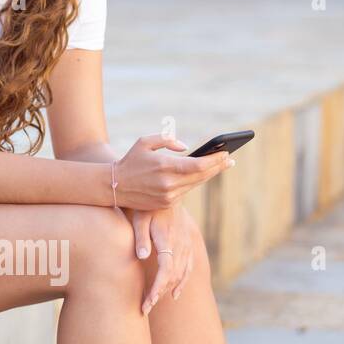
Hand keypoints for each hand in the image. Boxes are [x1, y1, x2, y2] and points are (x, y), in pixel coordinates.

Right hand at [112, 134, 231, 210]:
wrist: (114, 186)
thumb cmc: (130, 161)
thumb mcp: (144, 142)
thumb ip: (167, 140)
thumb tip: (187, 148)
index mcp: (164, 166)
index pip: (199, 165)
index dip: (215, 160)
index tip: (226, 154)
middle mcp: (169, 183)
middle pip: (202, 176)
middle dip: (218, 167)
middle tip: (229, 160)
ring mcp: (168, 195)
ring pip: (195, 184)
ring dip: (208, 175)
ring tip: (219, 166)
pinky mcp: (166, 204)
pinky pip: (185, 192)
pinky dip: (193, 183)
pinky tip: (201, 176)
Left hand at [124, 203, 196, 314]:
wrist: (167, 193)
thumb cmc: (147, 205)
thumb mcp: (139, 217)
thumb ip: (140, 236)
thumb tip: (142, 256)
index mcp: (167, 239)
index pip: (165, 270)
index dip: (157, 287)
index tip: (148, 301)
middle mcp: (180, 245)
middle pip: (172, 276)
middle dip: (159, 294)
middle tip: (144, 308)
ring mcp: (186, 246)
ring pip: (180, 274)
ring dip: (168, 290)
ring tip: (153, 303)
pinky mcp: (187, 245)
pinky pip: (188, 268)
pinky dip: (182, 282)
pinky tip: (175, 294)